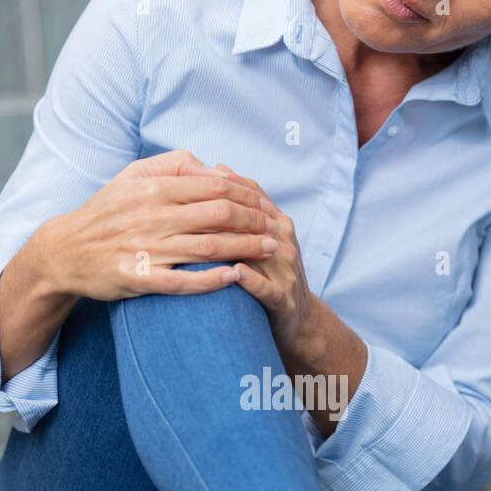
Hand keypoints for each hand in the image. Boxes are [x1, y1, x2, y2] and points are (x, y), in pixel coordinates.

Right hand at [33, 148, 279, 300]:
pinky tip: (236, 278)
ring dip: (246, 249)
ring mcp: (147, 248)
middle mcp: (152, 216)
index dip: (249, 195)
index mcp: (154, 188)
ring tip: (271, 250)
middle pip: (220, 215)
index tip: (268, 204)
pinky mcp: (141, 279)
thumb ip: (173, 166)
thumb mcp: (132, 176)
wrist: (65, 251)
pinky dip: (213, 280)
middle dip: (255, 221)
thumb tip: (212, 168)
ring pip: (209, 247)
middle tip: (277, 228)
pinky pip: (184, 282)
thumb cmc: (106, 212)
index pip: (216, 187)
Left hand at [212, 163, 320, 354]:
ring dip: (235, 240)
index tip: (196, 174)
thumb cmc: (270, 275)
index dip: (226, 184)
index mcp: (278, 224)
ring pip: (259, 249)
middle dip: (223, 208)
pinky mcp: (284, 300)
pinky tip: (233, 272)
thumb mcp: (259, 237)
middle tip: (190, 199)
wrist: (300, 322)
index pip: (252, 195)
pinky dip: (251, 280)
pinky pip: (266, 288)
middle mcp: (283, 243)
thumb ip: (242, 206)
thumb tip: (219, 168)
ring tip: (202, 232)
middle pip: (254, 218)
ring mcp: (286, 271)